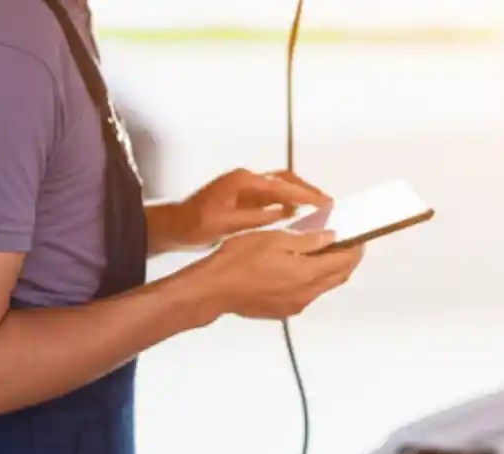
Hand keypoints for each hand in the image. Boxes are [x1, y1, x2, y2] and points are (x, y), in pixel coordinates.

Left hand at [153, 168, 330, 251]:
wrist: (175, 225)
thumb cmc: (196, 225)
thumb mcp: (226, 224)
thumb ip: (257, 217)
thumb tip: (285, 211)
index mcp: (243, 181)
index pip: (282, 185)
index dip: (305, 194)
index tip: (324, 203)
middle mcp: (247, 178)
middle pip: (285, 179)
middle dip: (307, 190)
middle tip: (328, 204)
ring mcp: (246, 186)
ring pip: (280, 185)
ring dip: (299, 194)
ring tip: (320, 208)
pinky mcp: (244, 195)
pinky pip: (273, 194)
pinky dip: (288, 201)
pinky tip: (298, 214)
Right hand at [188, 229, 363, 320]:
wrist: (215, 289)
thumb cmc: (240, 260)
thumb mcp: (276, 239)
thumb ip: (308, 241)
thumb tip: (330, 238)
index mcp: (308, 273)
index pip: (344, 261)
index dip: (355, 249)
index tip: (358, 239)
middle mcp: (307, 293)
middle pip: (339, 277)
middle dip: (347, 261)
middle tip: (347, 245)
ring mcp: (295, 304)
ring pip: (323, 287)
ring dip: (329, 271)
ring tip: (323, 254)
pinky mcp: (283, 310)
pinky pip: (307, 295)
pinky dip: (312, 281)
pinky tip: (300, 269)